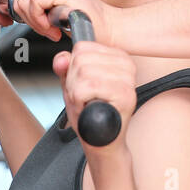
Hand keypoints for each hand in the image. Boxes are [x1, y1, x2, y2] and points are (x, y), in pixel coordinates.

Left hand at [15, 0, 115, 44]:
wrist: (110, 29)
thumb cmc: (87, 25)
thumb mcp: (56, 14)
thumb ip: (40, 8)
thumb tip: (20, 11)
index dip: (28, 17)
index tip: (44, 28)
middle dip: (29, 20)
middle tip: (48, 31)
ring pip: (24, 0)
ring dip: (35, 21)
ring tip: (52, 30)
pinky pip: (34, 2)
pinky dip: (39, 20)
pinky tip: (55, 29)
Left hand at [52, 40, 136, 159]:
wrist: (101, 141)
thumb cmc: (90, 112)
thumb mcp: (73, 84)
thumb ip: (65, 67)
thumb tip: (61, 59)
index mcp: (118, 56)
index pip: (82, 48)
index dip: (73, 69)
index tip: (83, 86)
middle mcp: (126, 64)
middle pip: (80, 60)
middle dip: (74, 83)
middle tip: (85, 98)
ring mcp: (127, 79)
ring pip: (82, 73)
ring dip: (77, 94)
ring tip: (88, 103)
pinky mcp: (125, 94)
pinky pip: (87, 87)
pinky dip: (81, 101)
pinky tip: (91, 109)